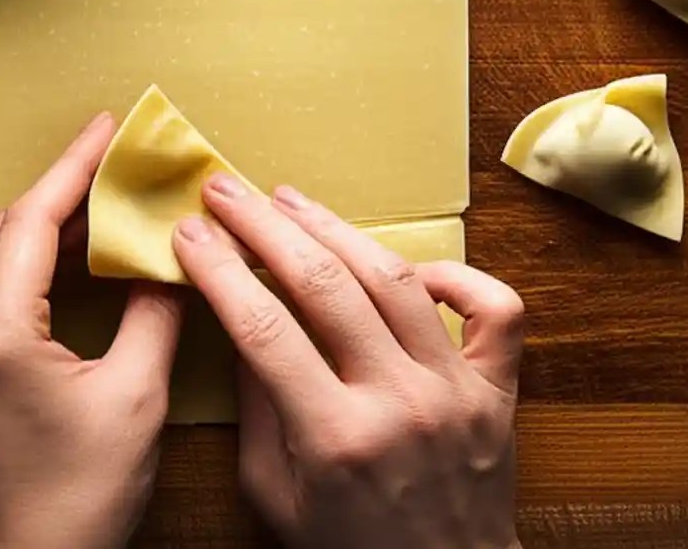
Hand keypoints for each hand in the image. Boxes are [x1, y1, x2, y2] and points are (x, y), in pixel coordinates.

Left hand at [0, 112, 184, 548]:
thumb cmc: (75, 503)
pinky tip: (70, 268)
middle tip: (118, 169)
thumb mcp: (134, 401)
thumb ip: (153, 316)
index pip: (34, 221)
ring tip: (105, 211)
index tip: (108, 128)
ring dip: (44, 229)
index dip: (75, 167)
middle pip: (5, 230)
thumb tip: (170, 262)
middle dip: (62, 192)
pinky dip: (27, 268)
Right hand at [173, 174, 523, 548]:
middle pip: (324, 285)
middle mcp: (400, 404)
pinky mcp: (497, 391)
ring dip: (337, 229)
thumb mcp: (273, 497)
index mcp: (335, 439)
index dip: (219, 269)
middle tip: (226, 189)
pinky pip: (495, 308)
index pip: (262, 327)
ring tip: (291, 200)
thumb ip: (256, 410)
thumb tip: (241, 322)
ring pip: (397, 279)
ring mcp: (457, 392)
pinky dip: (455, 275)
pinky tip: (409, 267)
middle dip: (264, 226)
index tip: (190, 233)